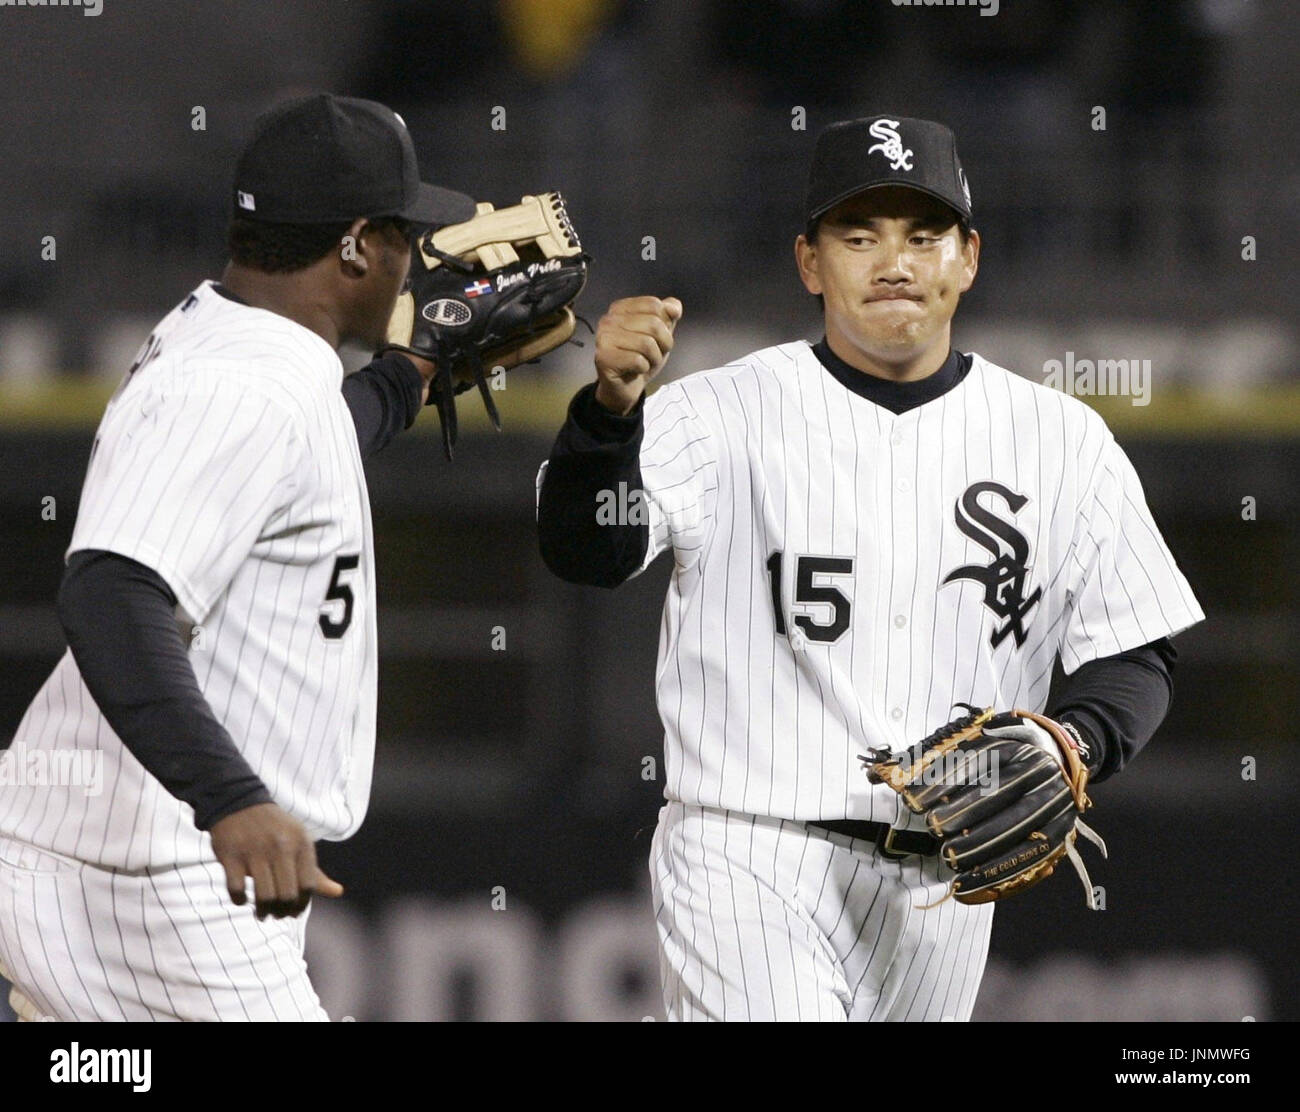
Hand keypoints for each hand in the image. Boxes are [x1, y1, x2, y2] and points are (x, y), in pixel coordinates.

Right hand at [209, 802, 343, 919]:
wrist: (240, 803)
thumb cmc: (275, 830)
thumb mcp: (299, 843)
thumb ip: (315, 871)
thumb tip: (338, 893)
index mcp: (301, 843)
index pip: (308, 886)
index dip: (301, 905)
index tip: (293, 912)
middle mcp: (281, 846)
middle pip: (287, 895)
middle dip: (282, 912)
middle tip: (276, 915)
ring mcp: (255, 850)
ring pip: (264, 896)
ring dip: (263, 912)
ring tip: (262, 914)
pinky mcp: (231, 855)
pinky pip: (236, 889)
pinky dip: (239, 900)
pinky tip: (242, 899)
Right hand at [593, 296, 681, 415]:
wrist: (625, 387)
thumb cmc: (640, 359)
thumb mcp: (659, 335)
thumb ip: (667, 317)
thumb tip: (674, 307)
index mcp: (621, 309)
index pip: (654, 305)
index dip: (665, 325)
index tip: (656, 339)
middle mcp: (609, 320)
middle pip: (653, 323)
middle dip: (663, 344)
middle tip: (652, 355)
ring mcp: (603, 338)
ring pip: (647, 343)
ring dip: (654, 358)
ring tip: (644, 363)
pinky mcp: (603, 358)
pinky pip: (638, 360)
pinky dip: (644, 368)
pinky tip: (634, 370)